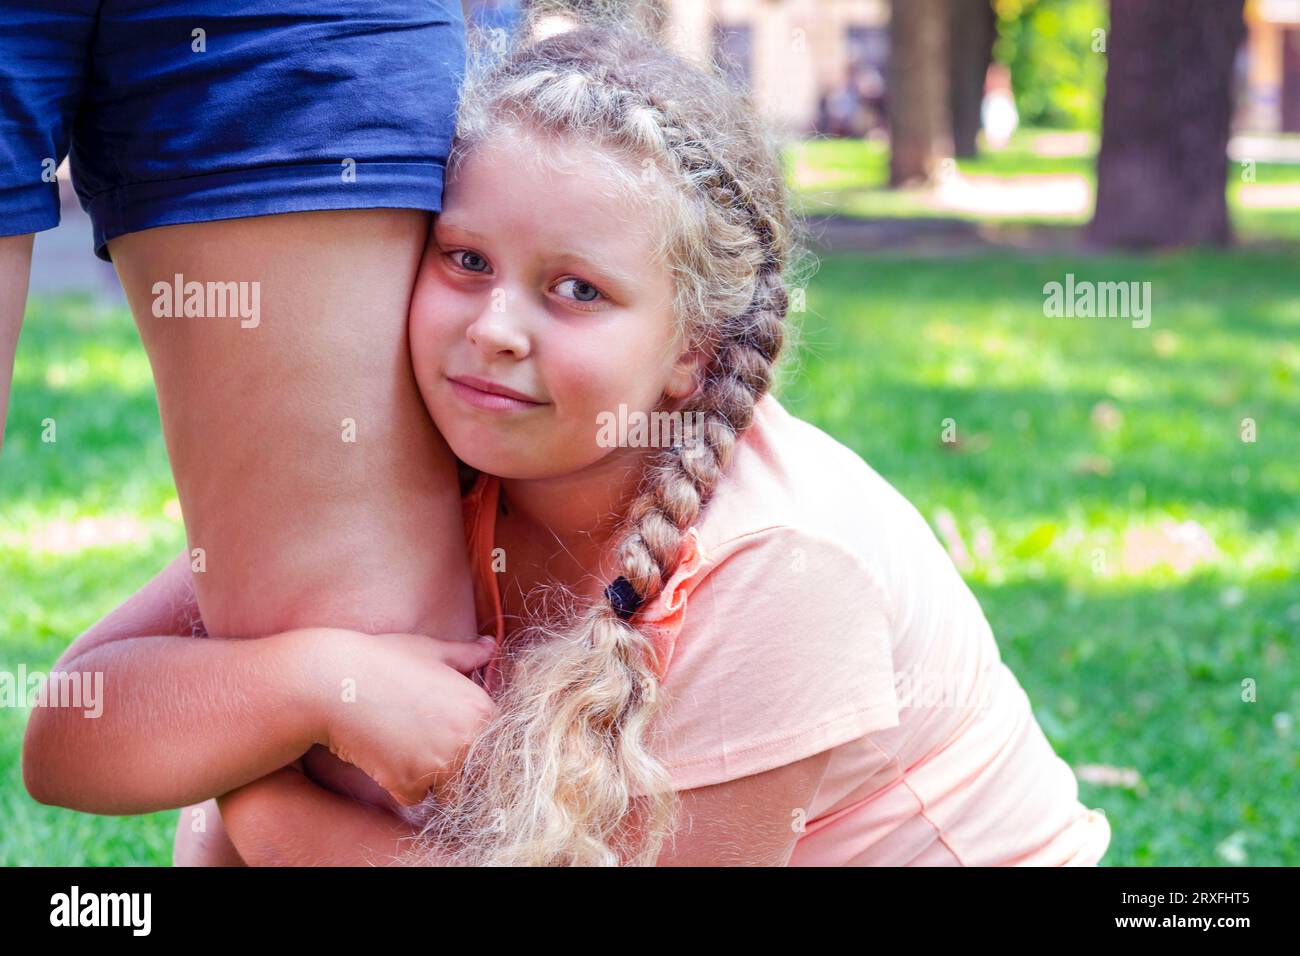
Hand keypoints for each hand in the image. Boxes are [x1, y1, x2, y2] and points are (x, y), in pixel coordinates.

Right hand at [305, 629, 497, 807]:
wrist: (334, 682)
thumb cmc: (382, 660)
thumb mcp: (430, 650)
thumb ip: (465, 654)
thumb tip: (490, 646)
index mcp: (481, 709)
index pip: (498, 746)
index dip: (477, 746)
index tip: (454, 739)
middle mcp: (469, 740)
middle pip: (477, 775)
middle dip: (457, 768)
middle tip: (425, 743)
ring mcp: (440, 765)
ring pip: (447, 790)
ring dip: (430, 779)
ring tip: (404, 745)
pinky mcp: (409, 785)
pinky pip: (414, 798)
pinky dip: (400, 786)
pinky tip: (384, 756)